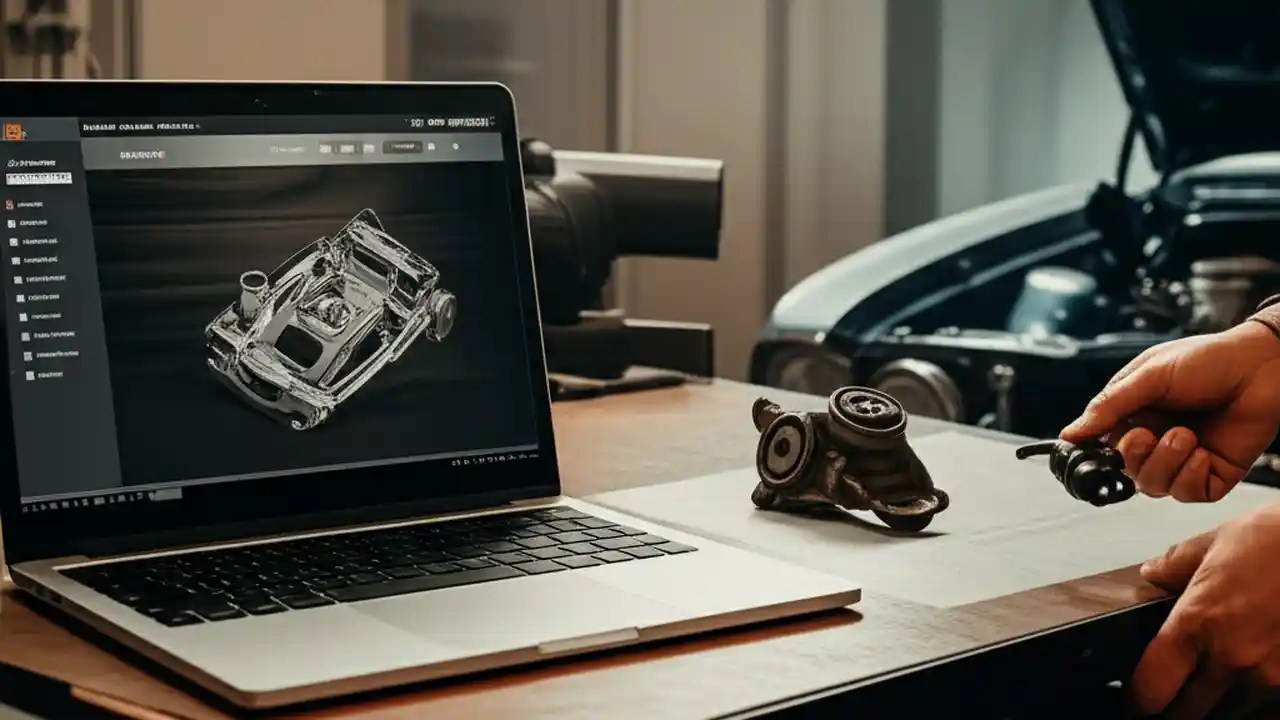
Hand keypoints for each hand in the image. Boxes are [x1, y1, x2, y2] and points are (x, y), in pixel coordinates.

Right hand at [1060, 321, 1279, 501]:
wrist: (1262, 366)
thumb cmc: (1207, 361)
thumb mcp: (1149, 375)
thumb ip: (1110, 406)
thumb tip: (1070, 433)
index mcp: (1133, 417)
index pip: (1100, 449)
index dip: (1094, 457)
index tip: (1090, 456)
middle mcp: (1155, 441)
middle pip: (1126, 473)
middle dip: (1135, 457)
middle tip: (1149, 433)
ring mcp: (1183, 460)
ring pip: (1154, 487)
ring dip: (1166, 464)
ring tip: (1186, 436)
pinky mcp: (1213, 474)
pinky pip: (1188, 493)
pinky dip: (1191, 475)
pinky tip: (1202, 453)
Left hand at [1131, 503, 1279, 717]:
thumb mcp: (1217, 542)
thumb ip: (1176, 565)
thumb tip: (1152, 573)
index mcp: (1198, 622)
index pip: (1150, 687)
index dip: (1138, 698)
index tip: (1137, 698)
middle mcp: (1233, 658)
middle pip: (1186, 712)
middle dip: (1176, 707)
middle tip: (1176, 693)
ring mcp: (1274, 677)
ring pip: (1231, 716)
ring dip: (1220, 706)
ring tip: (1219, 682)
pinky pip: (1270, 713)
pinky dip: (1260, 706)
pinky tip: (1256, 686)